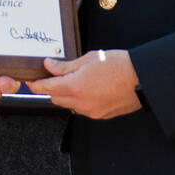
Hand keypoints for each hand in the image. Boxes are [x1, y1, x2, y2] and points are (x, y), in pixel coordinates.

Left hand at [26, 49, 140, 119]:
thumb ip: (66, 65)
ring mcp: (91, 111)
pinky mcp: (100, 115)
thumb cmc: (120, 65)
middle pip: (55, 99)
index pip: (46, 88)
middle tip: (53, 76)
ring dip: (66, 95)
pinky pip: (82, 109)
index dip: (36, 84)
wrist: (143, 78)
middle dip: (51, 89)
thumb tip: (49, 66)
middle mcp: (81, 102)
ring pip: (68, 105)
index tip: (31, 81)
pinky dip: (79, 101)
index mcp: (76, 86)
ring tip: (77, 80)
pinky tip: (89, 89)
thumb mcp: (90, 58)